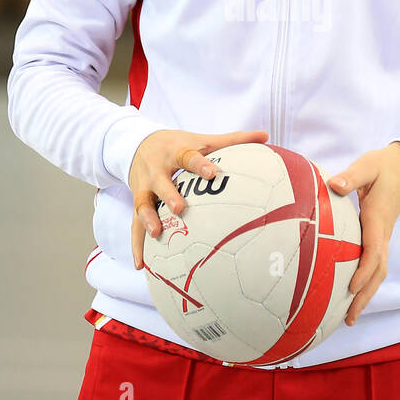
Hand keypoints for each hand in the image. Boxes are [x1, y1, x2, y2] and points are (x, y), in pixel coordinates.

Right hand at [129, 128, 269, 267]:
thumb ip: (232, 140)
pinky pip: (134, 225)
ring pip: (143, 204)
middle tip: (179, 208)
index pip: (188, 157)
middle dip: (168, 194)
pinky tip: (140, 264)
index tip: (211, 173)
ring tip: (157, 233)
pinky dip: (136, 244)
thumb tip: (265, 135)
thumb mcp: (201, 139)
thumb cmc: (177, 145)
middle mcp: (156, 170)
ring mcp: (144, 187)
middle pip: (161, 182)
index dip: (199, 164)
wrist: (137, 144)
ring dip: (148, 218)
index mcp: (175, 152)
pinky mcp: (137, 202)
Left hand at [327, 141, 399, 324]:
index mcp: (377, 219)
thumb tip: (333, 185)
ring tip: (350, 316)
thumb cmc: (383, 166)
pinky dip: (366, 282)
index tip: (350, 288)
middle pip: (378, 271)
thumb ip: (352, 177)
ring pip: (378, 272)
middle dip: (365, 295)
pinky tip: (351, 294)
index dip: (363, 271)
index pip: (373, 252)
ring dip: (366, 294)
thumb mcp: (367, 166)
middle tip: (349, 318)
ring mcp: (383, 237)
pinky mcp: (380, 237)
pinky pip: (375, 264)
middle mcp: (383, 233)